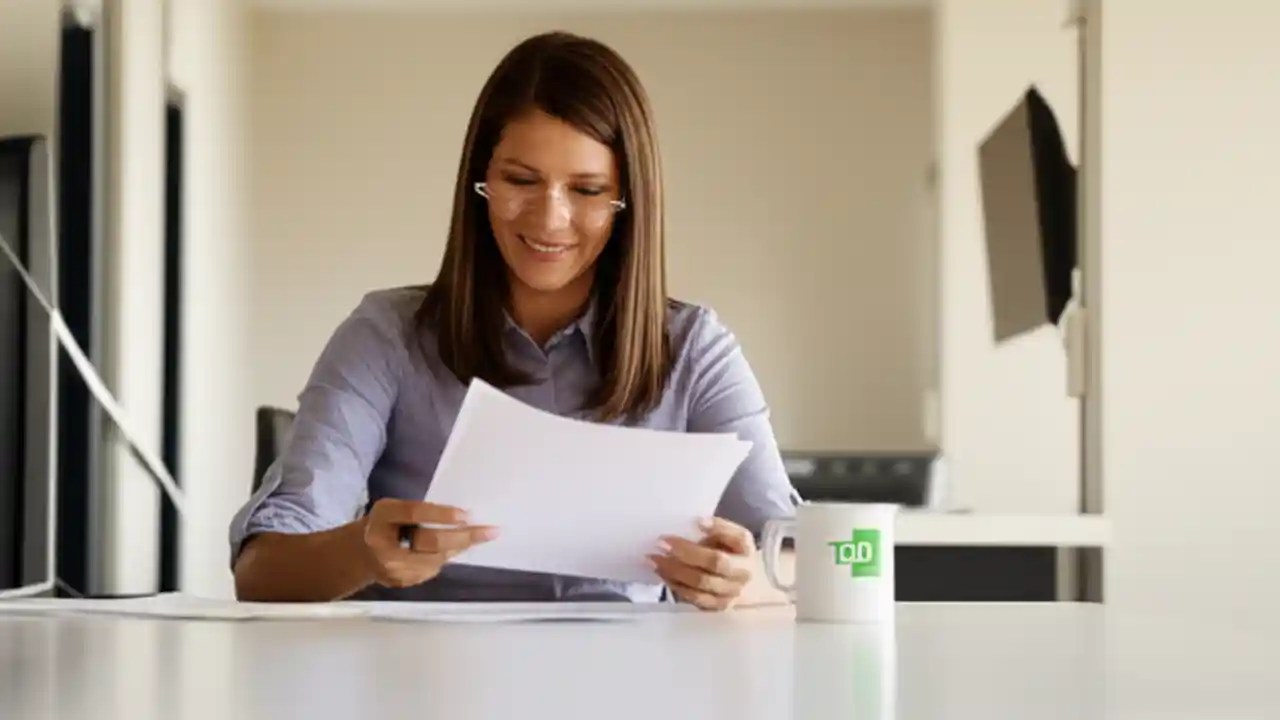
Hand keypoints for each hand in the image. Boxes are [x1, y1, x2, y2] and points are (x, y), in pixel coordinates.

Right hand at [360, 498, 497, 588]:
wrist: (360, 555)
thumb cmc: (384, 524)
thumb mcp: (393, 509)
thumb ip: (418, 512)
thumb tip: (461, 516)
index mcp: (382, 519)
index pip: (413, 514)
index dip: (441, 515)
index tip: (467, 514)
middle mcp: (386, 546)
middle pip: (431, 542)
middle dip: (464, 536)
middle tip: (491, 531)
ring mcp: (395, 569)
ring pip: (438, 558)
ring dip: (461, 546)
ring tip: (481, 534)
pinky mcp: (404, 582)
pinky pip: (434, 568)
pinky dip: (448, 555)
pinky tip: (457, 546)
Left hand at [649, 517, 754, 610]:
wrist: (746, 580)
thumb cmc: (732, 551)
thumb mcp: (731, 534)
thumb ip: (717, 528)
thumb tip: (699, 522)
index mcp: (746, 551)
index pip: (733, 541)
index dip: (715, 530)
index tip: (696, 522)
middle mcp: (741, 575)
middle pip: (711, 566)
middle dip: (684, 553)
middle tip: (660, 542)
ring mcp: (729, 595)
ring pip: (699, 585)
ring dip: (673, 571)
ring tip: (653, 559)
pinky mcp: (716, 607)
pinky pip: (693, 598)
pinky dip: (675, 585)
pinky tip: (661, 573)